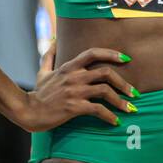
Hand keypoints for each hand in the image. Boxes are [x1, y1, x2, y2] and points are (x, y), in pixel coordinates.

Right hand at [17, 47, 136, 132]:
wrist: (28, 111)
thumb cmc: (38, 93)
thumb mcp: (43, 71)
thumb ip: (50, 56)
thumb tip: (55, 41)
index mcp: (69, 67)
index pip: (93, 53)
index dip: (111, 53)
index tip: (126, 59)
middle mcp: (74, 77)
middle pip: (106, 72)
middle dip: (124, 83)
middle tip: (134, 93)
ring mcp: (75, 92)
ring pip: (105, 91)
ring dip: (121, 101)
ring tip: (130, 109)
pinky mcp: (74, 107)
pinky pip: (98, 109)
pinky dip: (109, 116)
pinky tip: (115, 122)